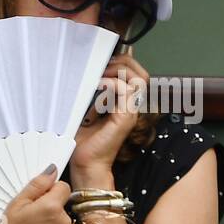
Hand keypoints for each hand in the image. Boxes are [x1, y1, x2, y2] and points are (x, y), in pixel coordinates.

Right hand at [0, 166, 74, 223]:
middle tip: (30, 220)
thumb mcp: (16, 205)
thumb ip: (36, 185)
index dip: (50, 191)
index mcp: (52, 206)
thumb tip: (51, 171)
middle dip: (49, 210)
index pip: (63, 187)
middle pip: (62, 206)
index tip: (38, 200)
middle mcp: (64, 221)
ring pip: (63, 223)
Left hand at [72, 51, 148, 178]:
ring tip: (100, 74)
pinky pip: (126, 90)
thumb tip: (87, 77)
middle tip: (103, 64)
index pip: (135, 75)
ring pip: (139, 79)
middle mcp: (130, 107)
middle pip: (141, 74)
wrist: (85, 165)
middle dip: (123, 62)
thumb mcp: (84, 112)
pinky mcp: (125, 118)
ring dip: (118, 70)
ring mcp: (130, 112)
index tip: (104, 59)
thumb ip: (90, 96)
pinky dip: (111, 82)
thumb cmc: (82, 143)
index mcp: (123, 104)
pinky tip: (97, 84)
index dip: (123, 62)